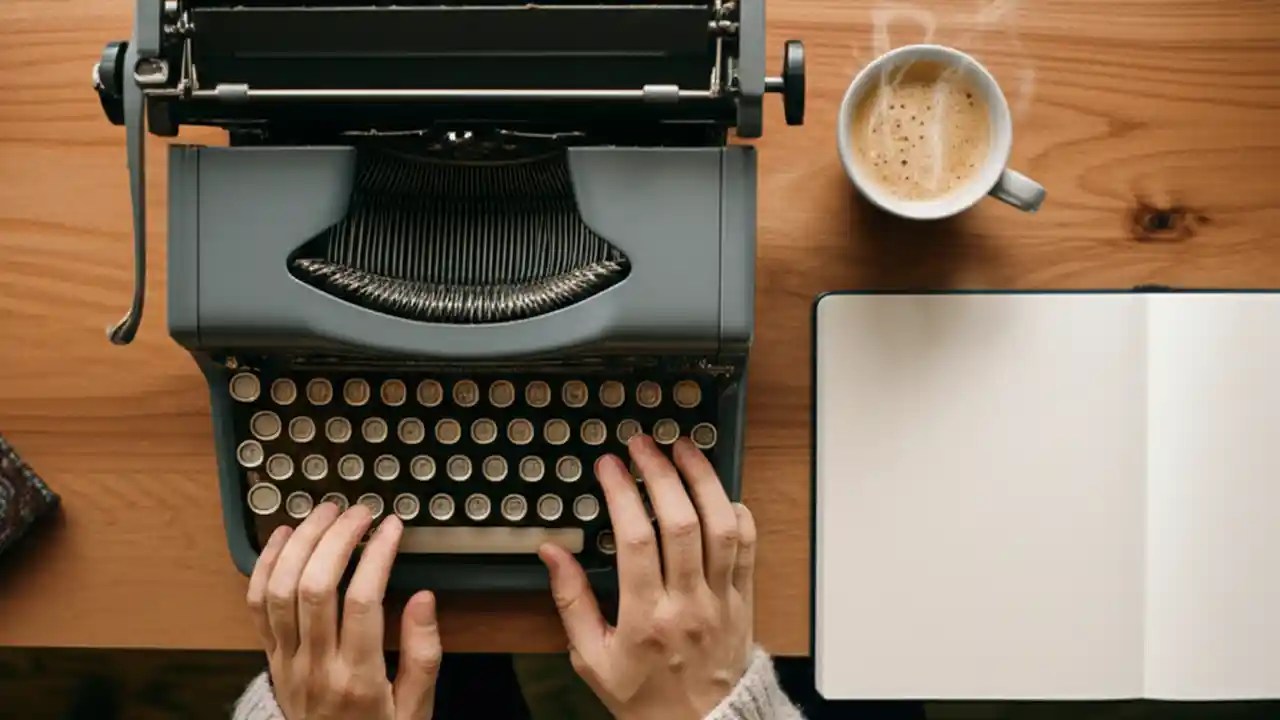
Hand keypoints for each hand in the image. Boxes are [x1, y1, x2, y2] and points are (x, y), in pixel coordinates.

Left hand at [247, 504, 442, 719]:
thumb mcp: (417, 708)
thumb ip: (424, 654)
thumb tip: (425, 599)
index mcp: (358, 678)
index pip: (363, 602)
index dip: (377, 555)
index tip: (392, 526)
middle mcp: (316, 666)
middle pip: (315, 587)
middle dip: (337, 538)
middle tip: (359, 511)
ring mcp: (287, 660)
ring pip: (280, 590)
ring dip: (301, 543)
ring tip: (325, 513)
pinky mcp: (271, 657)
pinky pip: (256, 605)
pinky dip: (265, 565)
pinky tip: (285, 537)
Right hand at [539, 435, 756, 719]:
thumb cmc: (643, 697)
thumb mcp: (591, 659)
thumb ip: (571, 602)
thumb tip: (552, 553)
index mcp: (645, 618)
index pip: (636, 539)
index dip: (622, 492)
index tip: (609, 465)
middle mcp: (688, 603)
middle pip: (682, 522)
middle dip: (661, 473)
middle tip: (644, 444)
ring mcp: (722, 599)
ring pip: (722, 526)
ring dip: (704, 480)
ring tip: (684, 449)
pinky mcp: (744, 599)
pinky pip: (748, 547)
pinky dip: (737, 513)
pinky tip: (717, 492)